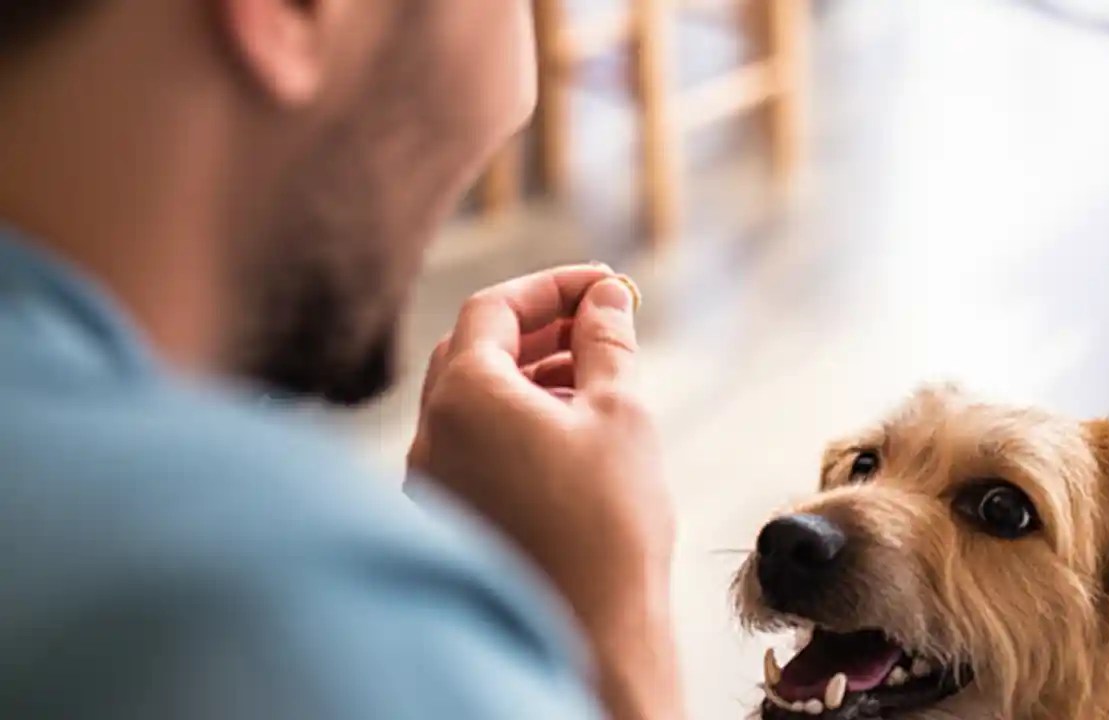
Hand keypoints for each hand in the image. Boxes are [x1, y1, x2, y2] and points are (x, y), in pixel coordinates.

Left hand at [407, 265, 681, 719]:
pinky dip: (514, 419)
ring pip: (473, 400)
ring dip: (529, 374)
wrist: (587, 634)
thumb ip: (607, 341)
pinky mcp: (446, 516)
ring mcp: (431, 480)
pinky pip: (471, 444)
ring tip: (594, 375)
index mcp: (464, 397)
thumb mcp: (621, 414)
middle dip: (539, 328)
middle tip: (599, 321)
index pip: (494, 308)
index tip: (606, 285)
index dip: (554, 286)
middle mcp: (430, 435)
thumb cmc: (607, 525)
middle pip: (475, 349)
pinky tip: (568, 429)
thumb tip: (607, 297)